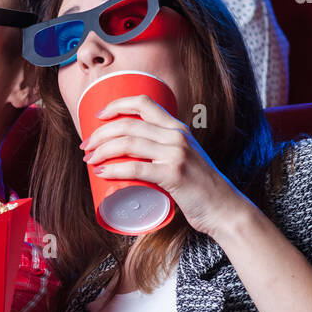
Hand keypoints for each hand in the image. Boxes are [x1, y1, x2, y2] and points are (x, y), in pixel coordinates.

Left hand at [80, 93, 254, 238]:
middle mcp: (177, 136)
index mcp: (178, 128)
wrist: (225, 209)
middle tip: (86, 148)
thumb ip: (166, 150)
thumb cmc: (200, 188)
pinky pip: (136, 168)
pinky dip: (113, 169)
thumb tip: (134, 152)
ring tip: (89, 160)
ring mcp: (176, 155)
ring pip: (128, 143)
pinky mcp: (174, 176)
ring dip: (101, 150)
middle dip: (100, 134)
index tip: (98, 117)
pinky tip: (101, 173)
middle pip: (128, 124)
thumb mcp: (186, 158)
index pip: (143, 102)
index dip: (116, 105)